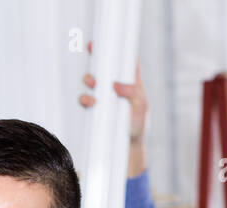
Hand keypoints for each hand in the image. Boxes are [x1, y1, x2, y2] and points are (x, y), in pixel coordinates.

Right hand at [79, 41, 148, 175]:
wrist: (128, 147)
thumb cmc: (139, 126)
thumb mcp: (141, 108)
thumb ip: (133, 94)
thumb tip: (117, 85)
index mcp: (131, 82)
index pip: (125, 61)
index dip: (118, 49)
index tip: (109, 41)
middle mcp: (115, 87)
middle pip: (104, 66)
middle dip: (96, 58)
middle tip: (94, 52)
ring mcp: (104, 97)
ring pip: (92, 81)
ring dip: (90, 79)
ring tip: (93, 83)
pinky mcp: (94, 109)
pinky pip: (85, 99)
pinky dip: (85, 98)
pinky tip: (91, 102)